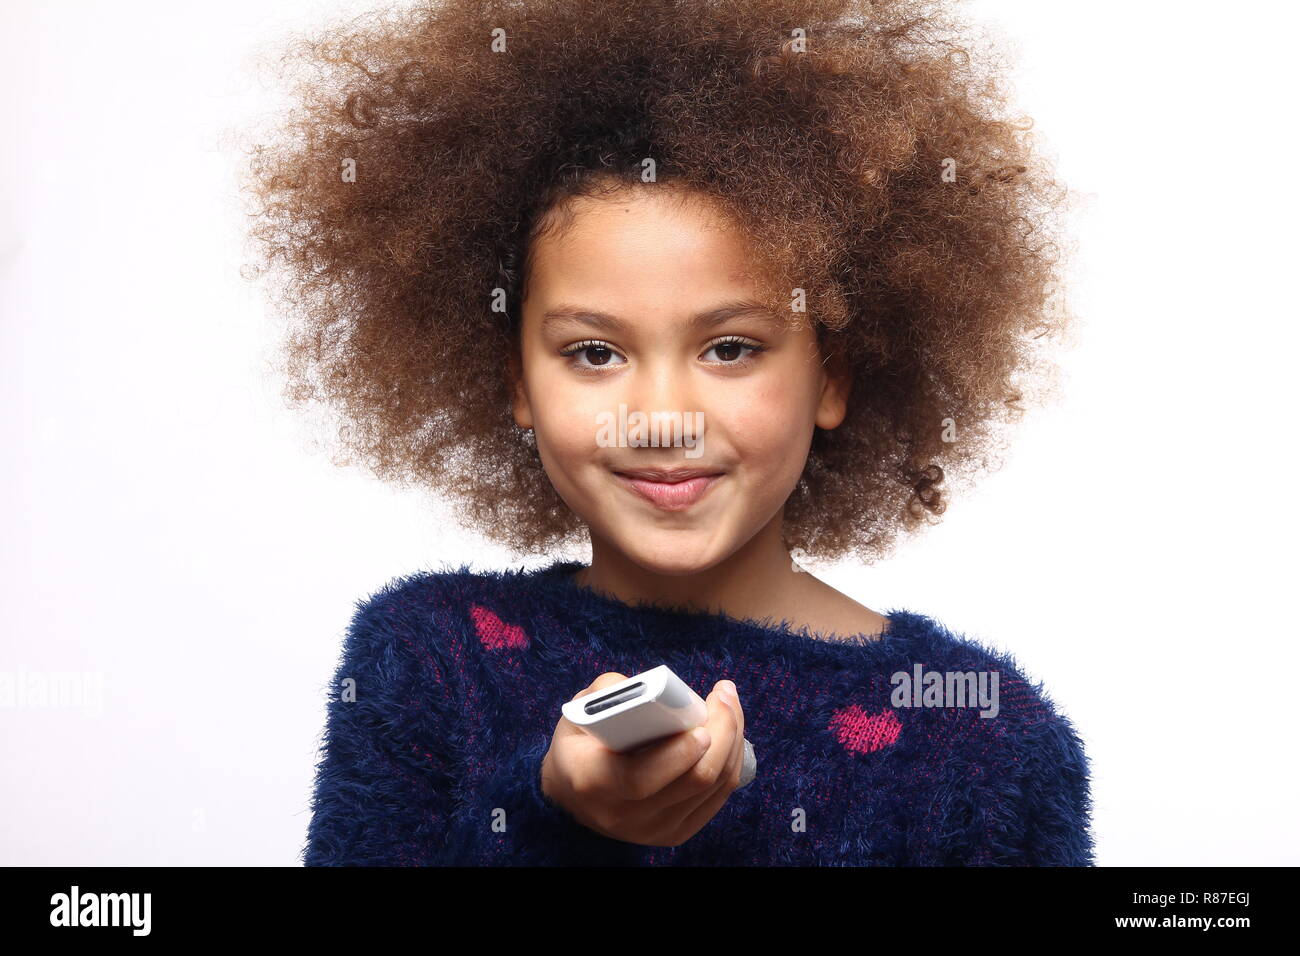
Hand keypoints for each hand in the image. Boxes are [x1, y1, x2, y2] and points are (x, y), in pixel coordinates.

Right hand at [541, 672, 746, 846]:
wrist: (575, 793)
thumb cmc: (581, 743)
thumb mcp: (579, 710)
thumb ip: (610, 692)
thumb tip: (655, 688)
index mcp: (594, 782)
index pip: (640, 778)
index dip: (678, 753)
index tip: (702, 725)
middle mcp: (625, 815)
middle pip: (693, 781)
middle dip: (722, 733)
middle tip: (724, 695)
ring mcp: (654, 830)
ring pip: (714, 787)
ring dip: (733, 741)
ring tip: (729, 705)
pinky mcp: (677, 832)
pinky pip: (718, 796)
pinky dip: (731, 761)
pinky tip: (730, 733)